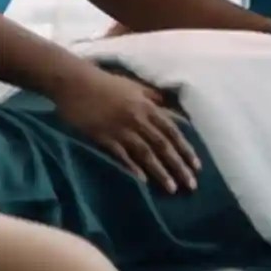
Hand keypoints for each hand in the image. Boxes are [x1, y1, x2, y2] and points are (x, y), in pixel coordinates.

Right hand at [52, 68, 200, 192]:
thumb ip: (152, 97)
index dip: (185, 149)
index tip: (196, 166)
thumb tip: (168, 107)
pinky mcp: (103, 136)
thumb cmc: (104, 83)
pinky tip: (143, 182)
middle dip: (178, 166)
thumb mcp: (133, 85)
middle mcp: (138, 118)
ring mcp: (120, 128)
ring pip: (146, 153)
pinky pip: (121, 155)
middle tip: (191, 185)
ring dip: (160, 172)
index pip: (172, 131)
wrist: (74, 81)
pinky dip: (133, 168)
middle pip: (163, 145)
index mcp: (147, 106)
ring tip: (172, 189)